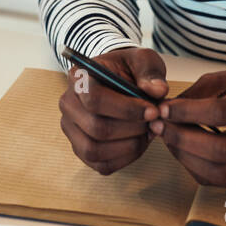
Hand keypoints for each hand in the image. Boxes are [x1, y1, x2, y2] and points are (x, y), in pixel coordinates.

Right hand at [58, 47, 167, 175]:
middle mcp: (68, 104)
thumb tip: (157, 91)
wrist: (119, 80)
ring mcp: (72, 129)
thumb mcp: (142, 60)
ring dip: (129, 146)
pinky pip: (102, 165)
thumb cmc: (128, 69)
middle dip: (132, 129)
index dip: (126, 109)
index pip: (94, 99)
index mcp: (79, 77)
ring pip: (95, 150)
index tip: (153, 110)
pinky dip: (126, 158)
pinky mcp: (81, 149)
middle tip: (155, 122)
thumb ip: (150, 72)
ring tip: (148, 131)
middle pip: (96, 128)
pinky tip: (140, 141)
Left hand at [152, 70, 225, 189]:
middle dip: (182, 139)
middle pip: (221, 149)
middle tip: (159, 127)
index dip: (187, 113)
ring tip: (168, 139)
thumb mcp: (225, 79)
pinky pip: (219, 181)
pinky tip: (183, 151)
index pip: (222, 113)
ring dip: (185, 156)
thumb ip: (196, 93)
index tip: (162, 109)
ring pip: (218, 171)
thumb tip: (165, 111)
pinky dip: (194, 168)